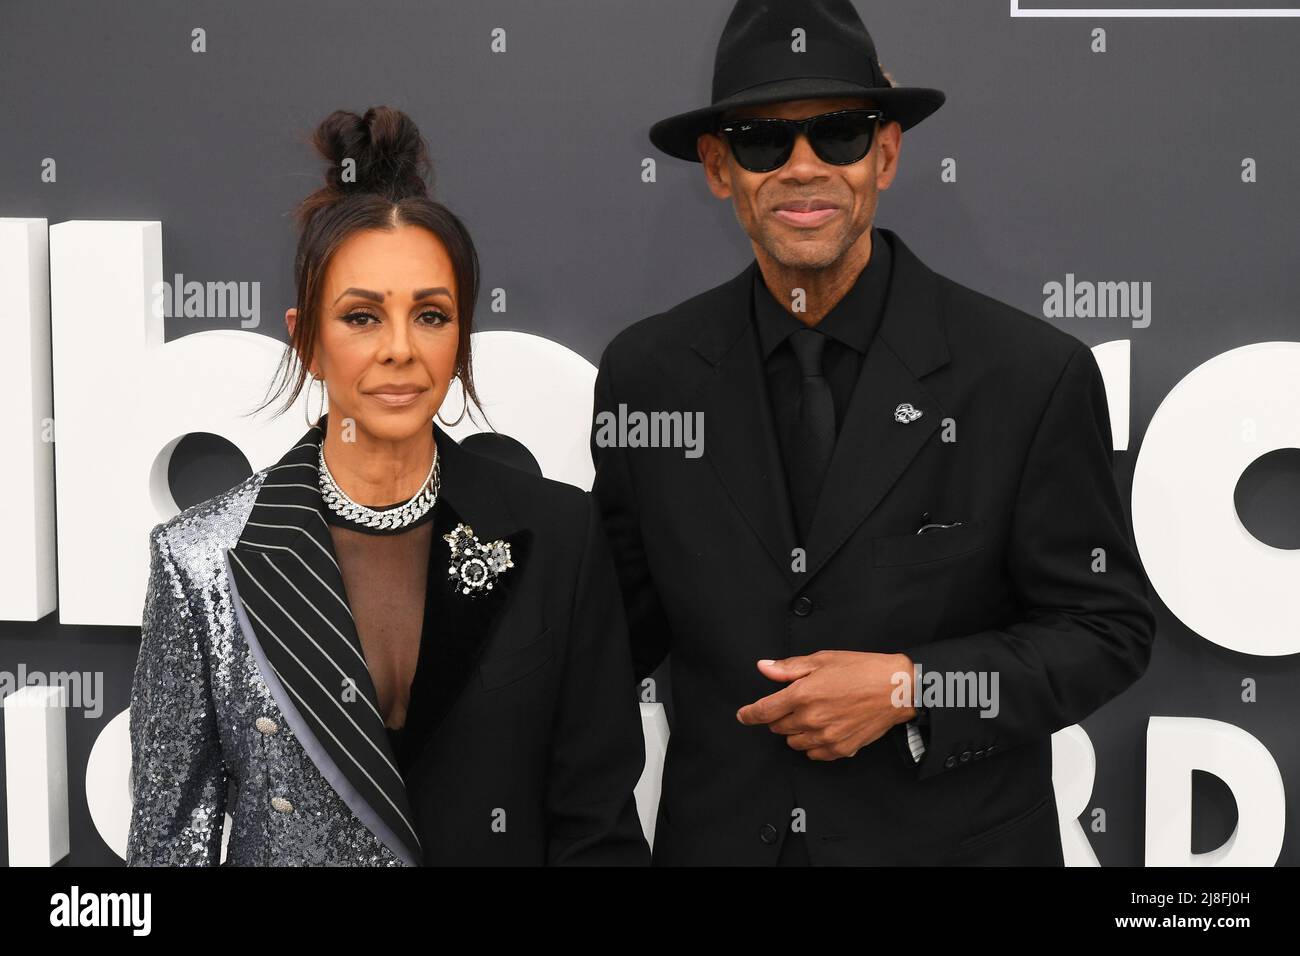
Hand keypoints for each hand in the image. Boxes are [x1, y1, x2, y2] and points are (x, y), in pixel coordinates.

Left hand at [735, 651, 916, 760]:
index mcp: (801, 695)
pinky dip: (813, 744)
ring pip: (793, 743)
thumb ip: (789, 668)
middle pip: (777, 728)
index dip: (749, 714)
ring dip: (796, 731)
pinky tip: (825, 729)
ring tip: (813, 715)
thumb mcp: (822, 660)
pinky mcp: (840, 750)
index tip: (743, 715)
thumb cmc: (861, 670)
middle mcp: (810, 719)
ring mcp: (825, 737)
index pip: (763, 711)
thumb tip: (763, 667)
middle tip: (797, 703)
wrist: (896, 689)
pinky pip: (813, 754)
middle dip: (780, 716)